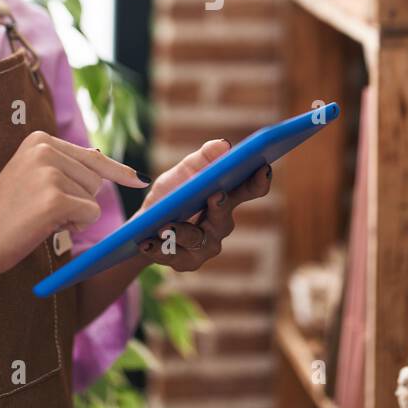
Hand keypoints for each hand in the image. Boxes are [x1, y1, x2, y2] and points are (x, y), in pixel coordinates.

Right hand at [0, 130, 147, 278]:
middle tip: (41, 210)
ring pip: (93, 197)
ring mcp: (49, 173)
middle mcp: (44, 150)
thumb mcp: (32, 178)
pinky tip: (44, 226)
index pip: (92, 156)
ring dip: (73, 214)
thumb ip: (64, 167)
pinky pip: (89, 214)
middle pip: (96, 178)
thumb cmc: (3, 216)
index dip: (117, 172)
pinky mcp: (54, 198)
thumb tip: (103, 161)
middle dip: (79, 200)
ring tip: (38, 217)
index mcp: (39, 140)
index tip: (138, 180)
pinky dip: (74, 225)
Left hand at [133, 139, 272, 271]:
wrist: (144, 225)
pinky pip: (174, 257)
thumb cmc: (171, 196)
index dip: (259, 180)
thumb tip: (224, 144)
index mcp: (225, 198)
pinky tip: (146, 242)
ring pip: (198, 239)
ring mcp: (206, 246)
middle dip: (220, 208)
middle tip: (215, 195)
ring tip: (165, 225)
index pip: (249, 189)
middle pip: (225, 219)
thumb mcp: (182, 173)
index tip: (263, 167)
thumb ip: (202, 159)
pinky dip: (158, 248)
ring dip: (182, 232)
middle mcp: (220, 225)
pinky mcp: (186, 262)